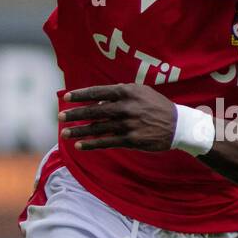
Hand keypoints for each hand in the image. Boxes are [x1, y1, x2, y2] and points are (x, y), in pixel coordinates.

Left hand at [59, 84, 178, 151]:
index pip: (98, 92)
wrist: (178, 124)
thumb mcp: (140, 93)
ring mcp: (127, 124)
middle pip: (94, 111)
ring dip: (79, 131)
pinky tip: (79, 146)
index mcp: (127, 92)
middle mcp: (126, 107)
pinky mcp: (130, 140)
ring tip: (65, 133)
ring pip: (97, 128)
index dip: (81, 95)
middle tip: (60, 116)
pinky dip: (91, 144)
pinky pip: (106, 142)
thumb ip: (119, 94)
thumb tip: (97, 102)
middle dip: (75, 114)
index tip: (66, 97)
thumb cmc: (156, 106)